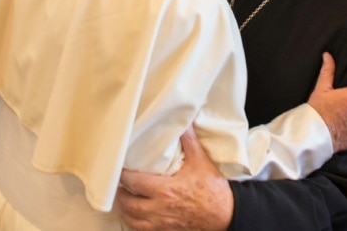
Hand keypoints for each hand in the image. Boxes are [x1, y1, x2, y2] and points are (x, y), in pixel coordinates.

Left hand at [117, 130, 231, 230]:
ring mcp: (161, 224)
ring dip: (126, 211)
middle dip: (121, 194)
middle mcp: (159, 209)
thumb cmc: (213, 190)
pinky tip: (136, 217)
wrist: (225, 215)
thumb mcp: (201, 162)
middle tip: (121, 186)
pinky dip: (135, 224)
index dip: (123, 176)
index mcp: (165, 190)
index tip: (121, 170)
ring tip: (125, 201)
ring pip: (132, 220)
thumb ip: (190, 143)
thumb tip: (183, 125)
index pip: (133, 182)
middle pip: (128, 204)